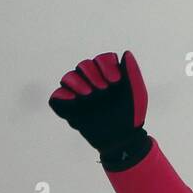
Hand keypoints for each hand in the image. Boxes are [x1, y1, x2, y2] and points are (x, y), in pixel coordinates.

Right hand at [49, 50, 151, 169]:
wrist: (122, 139)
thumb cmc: (131, 115)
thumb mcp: (137, 93)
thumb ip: (132, 72)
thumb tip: (126, 53)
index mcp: (107, 76)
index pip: (101, 59)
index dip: (106, 65)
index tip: (115, 81)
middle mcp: (92, 82)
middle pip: (84, 65)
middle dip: (92, 73)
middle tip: (103, 89)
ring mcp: (79, 95)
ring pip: (68, 77)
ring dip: (77, 81)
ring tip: (89, 94)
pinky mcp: (68, 108)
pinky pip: (56, 96)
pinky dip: (62, 95)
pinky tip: (74, 99)